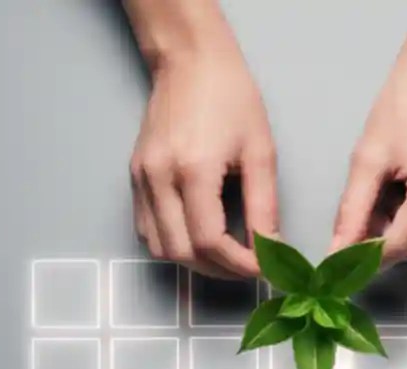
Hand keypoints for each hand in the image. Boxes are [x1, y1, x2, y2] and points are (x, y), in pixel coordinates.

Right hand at [129, 50, 276, 277]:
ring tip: (226, 257)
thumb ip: (264, 206)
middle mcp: (159, 177)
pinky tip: (199, 238)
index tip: (263, 268)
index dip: (238, 264)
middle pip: (182, 252)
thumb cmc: (230, 97)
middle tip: (248, 267)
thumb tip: (270, 248)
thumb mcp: (260, 151)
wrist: (190, 61)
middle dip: (218, 270)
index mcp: (193, 169)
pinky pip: (147, 229)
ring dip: (194, 262)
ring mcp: (142, 178)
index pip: (209, 241)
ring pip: (160, 247)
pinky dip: (174, 244)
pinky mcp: (136, 177)